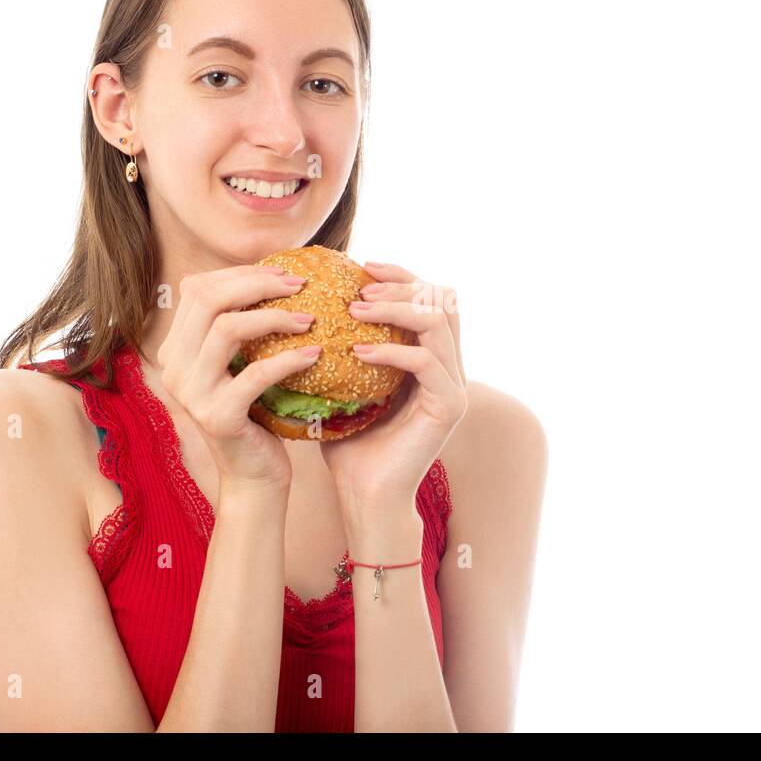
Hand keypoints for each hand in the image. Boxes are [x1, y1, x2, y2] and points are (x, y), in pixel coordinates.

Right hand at [155, 264, 322, 495]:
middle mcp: (174, 367)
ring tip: (310, 319)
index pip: (197, 288)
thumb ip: (242, 326)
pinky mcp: (217, 417)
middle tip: (300, 286)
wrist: (254, 476)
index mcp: (175, 349)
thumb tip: (280, 274)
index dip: (240, 273)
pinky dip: (289, 359)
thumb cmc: (257, 414)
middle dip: (257, 284)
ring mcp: (192, 393)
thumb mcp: (242, 365)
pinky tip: (315, 353)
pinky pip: (255, 375)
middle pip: (207, 299)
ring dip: (274, 317)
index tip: (283, 272)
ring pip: (226, 329)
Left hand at [319, 261, 468, 517]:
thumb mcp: (343, 385)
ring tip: (357, 308)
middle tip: (361, 284)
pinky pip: (425, 362)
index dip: (401, 274)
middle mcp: (450, 368)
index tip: (362, 265)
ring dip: (396, 308)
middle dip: (402, 282)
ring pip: (438, 322)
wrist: (365, 496)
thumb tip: (305, 306)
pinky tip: (358, 350)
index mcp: (431, 358)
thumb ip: (342, 347)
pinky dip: (392, 349)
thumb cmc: (350, 444)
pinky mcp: (450, 406)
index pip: (430, 297)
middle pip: (444, 300)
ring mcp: (455, 386)